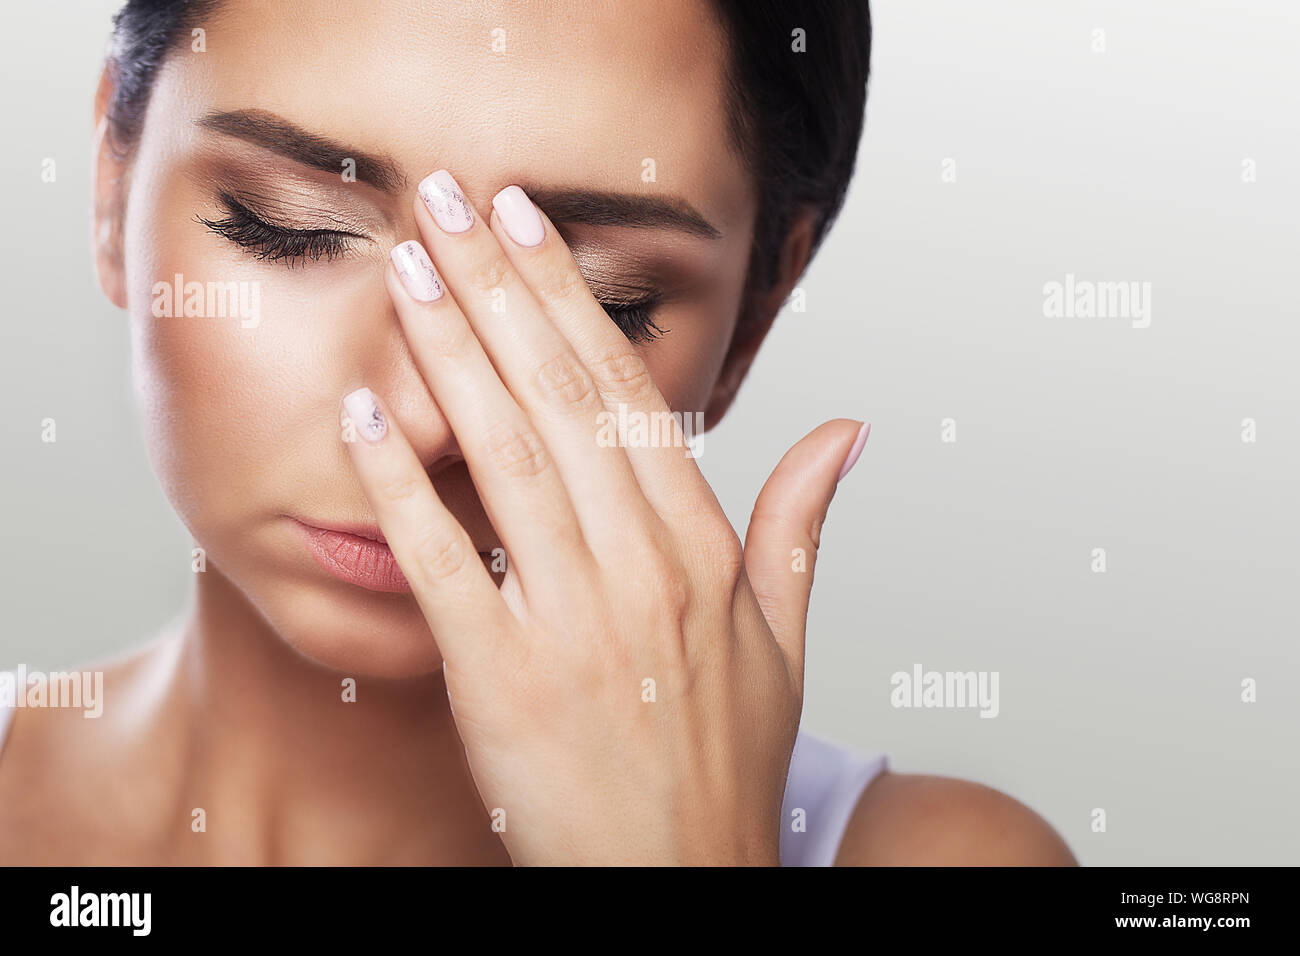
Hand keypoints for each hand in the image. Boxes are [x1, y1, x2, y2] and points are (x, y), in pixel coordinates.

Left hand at [341, 172, 869, 864]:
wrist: (678, 881)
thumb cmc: (722, 761)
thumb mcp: (785, 640)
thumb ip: (800, 525)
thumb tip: (848, 433)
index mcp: (705, 550)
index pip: (633, 393)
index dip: (573, 300)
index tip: (529, 226)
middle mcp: (643, 570)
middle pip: (563, 399)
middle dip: (500, 289)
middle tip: (450, 205)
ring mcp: (573, 622)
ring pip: (506, 459)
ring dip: (450, 357)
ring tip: (410, 273)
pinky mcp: (504, 680)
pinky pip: (445, 565)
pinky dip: (401, 489)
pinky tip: (364, 419)